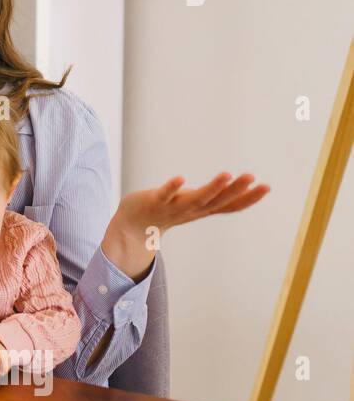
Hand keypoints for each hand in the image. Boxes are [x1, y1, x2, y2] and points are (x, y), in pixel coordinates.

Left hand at [103, 172, 269, 279]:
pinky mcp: (154, 201)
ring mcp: (172, 207)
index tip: (267, 186)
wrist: (133, 226)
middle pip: (216, 201)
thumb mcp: (195, 205)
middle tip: (253, 177)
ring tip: (227, 174)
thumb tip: (243, 189)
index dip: (248, 198)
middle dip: (235, 190)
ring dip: (211, 188)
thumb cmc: (167, 211)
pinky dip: (172, 187)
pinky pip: (164, 194)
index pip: (229, 206)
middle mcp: (190, 210)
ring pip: (195, 199)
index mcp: (202, 210)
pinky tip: (180, 178)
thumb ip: (217, 199)